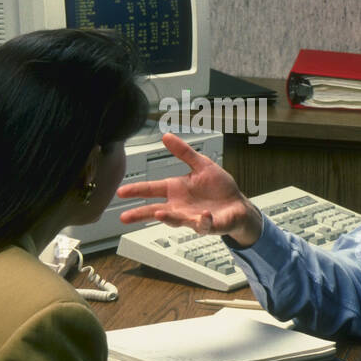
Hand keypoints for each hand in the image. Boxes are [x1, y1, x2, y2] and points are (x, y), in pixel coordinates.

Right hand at [116, 132, 263, 246]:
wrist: (238, 205)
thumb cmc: (219, 187)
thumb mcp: (201, 164)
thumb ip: (184, 152)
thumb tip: (166, 136)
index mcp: (176, 190)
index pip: (152, 190)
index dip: (137, 190)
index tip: (121, 192)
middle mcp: (180, 206)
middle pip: (155, 211)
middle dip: (141, 214)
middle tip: (125, 217)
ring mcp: (193, 217)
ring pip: (177, 220)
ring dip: (169, 217)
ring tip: (159, 214)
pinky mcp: (209, 225)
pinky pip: (204, 225)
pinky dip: (202, 221)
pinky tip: (203, 215)